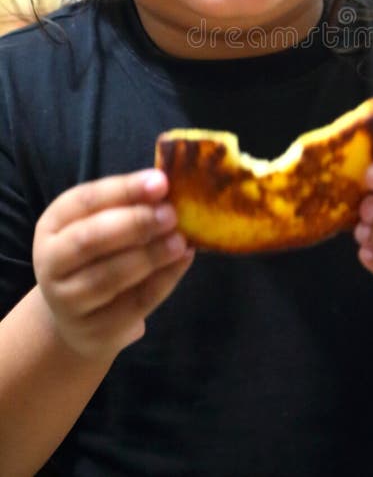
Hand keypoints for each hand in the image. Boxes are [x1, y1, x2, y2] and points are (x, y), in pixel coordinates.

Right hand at [33, 169, 193, 360]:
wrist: (79, 316)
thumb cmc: (98, 255)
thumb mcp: (102, 224)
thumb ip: (129, 206)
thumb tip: (167, 186)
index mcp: (53, 224)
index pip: (86, 201)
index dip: (125, 190)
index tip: (161, 182)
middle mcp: (50, 262)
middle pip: (89, 240)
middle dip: (135, 224)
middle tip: (172, 214)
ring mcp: (68, 301)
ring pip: (109, 277)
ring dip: (150, 256)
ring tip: (180, 241)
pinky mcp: (95, 330)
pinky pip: (133, 303)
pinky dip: (163, 280)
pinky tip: (183, 261)